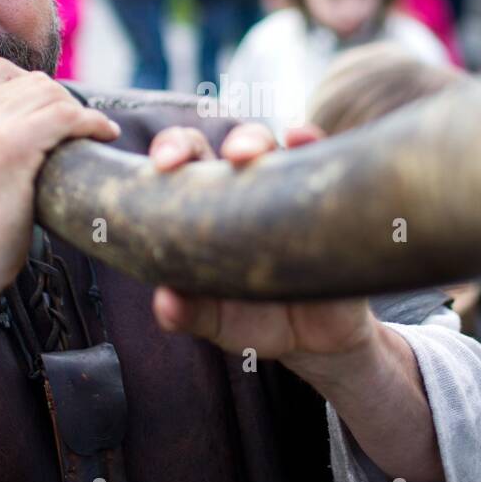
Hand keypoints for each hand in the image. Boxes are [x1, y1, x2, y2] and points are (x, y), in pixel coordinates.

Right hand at [0, 58, 119, 300]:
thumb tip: (37, 133)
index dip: (35, 88)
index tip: (55, 113)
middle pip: (31, 82)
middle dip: (63, 101)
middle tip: (80, 129)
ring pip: (51, 95)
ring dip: (79, 113)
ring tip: (93, 134)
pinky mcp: (12, 145)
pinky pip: (67, 116)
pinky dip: (93, 123)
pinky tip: (105, 136)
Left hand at [147, 121, 375, 362]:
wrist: (316, 342)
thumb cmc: (255, 319)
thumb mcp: (217, 322)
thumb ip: (187, 313)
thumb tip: (165, 301)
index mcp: (206, 209)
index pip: (178, 166)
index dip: (164, 156)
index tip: (154, 168)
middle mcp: (243, 188)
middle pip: (200, 148)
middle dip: (188, 142)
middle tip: (174, 160)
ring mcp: (286, 186)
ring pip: (265, 143)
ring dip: (251, 139)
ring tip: (243, 153)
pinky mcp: (326, 195)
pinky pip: (321, 156)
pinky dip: (310, 139)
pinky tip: (302, 139)